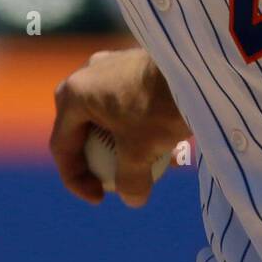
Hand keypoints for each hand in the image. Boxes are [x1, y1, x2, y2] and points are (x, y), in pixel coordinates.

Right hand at [49, 45, 192, 207]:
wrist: (197, 68)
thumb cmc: (159, 106)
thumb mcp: (141, 152)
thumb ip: (130, 180)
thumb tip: (133, 198)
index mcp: (74, 94)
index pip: (63, 147)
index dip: (77, 181)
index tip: (100, 198)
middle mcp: (87, 75)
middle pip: (87, 130)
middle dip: (105, 161)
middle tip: (121, 180)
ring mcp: (112, 66)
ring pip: (113, 117)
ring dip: (130, 145)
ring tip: (157, 166)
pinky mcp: (136, 64)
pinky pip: (130, 102)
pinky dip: (143, 126)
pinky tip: (171, 144)